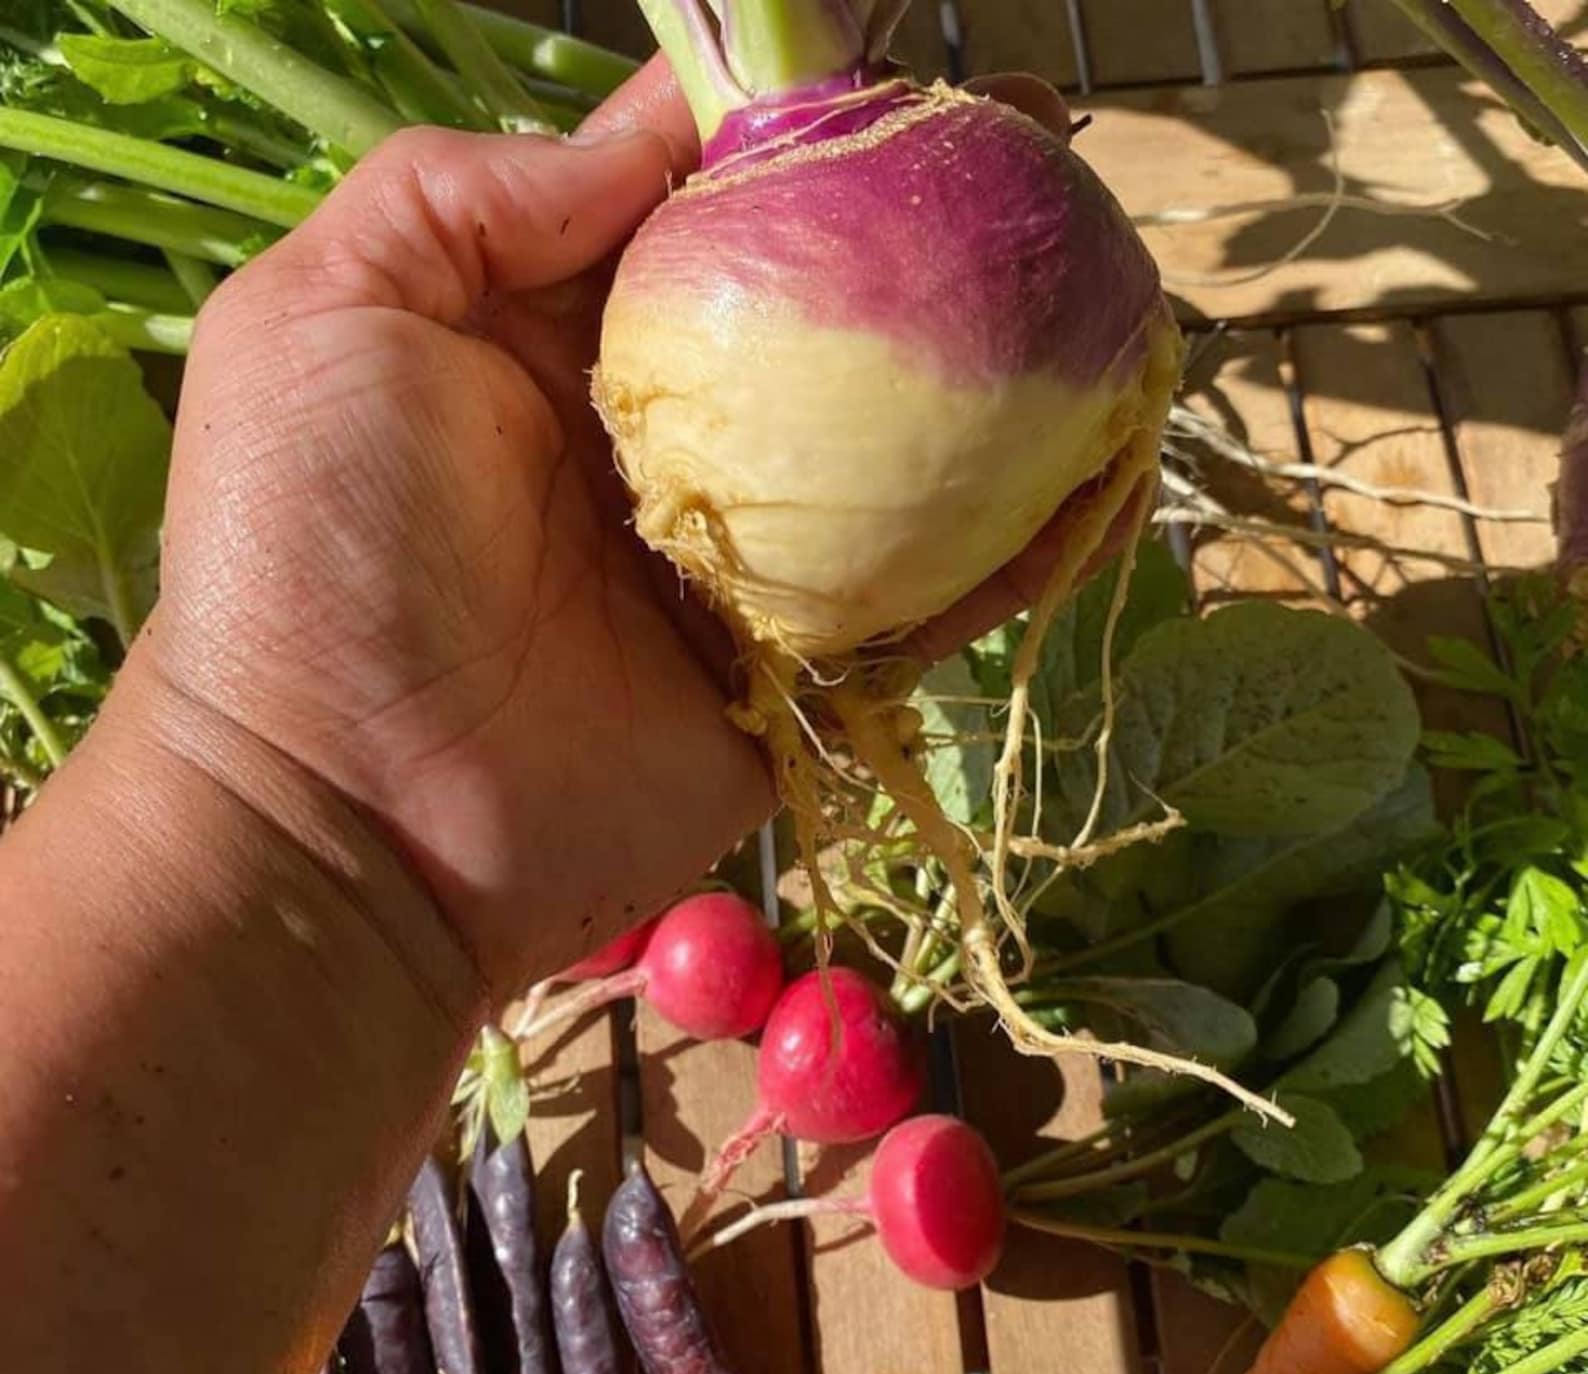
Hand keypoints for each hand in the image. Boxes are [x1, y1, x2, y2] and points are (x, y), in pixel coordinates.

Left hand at [140, 60, 1082, 994]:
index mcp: (559, 334)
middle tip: (1047, 161)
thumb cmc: (311, 555)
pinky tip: (1092, 472)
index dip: (805, 130)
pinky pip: (924, 596)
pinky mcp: (794, 668)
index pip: (704, 201)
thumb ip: (476, 194)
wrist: (352, 821)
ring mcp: (740, 553)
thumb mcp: (330, 314)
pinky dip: (1011, 543)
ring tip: (1106, 296)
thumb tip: (660, 132)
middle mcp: (664, 432)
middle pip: (825, 313)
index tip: (908, 77)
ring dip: (1001, 376)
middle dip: (934, 232)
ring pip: (898, 448)